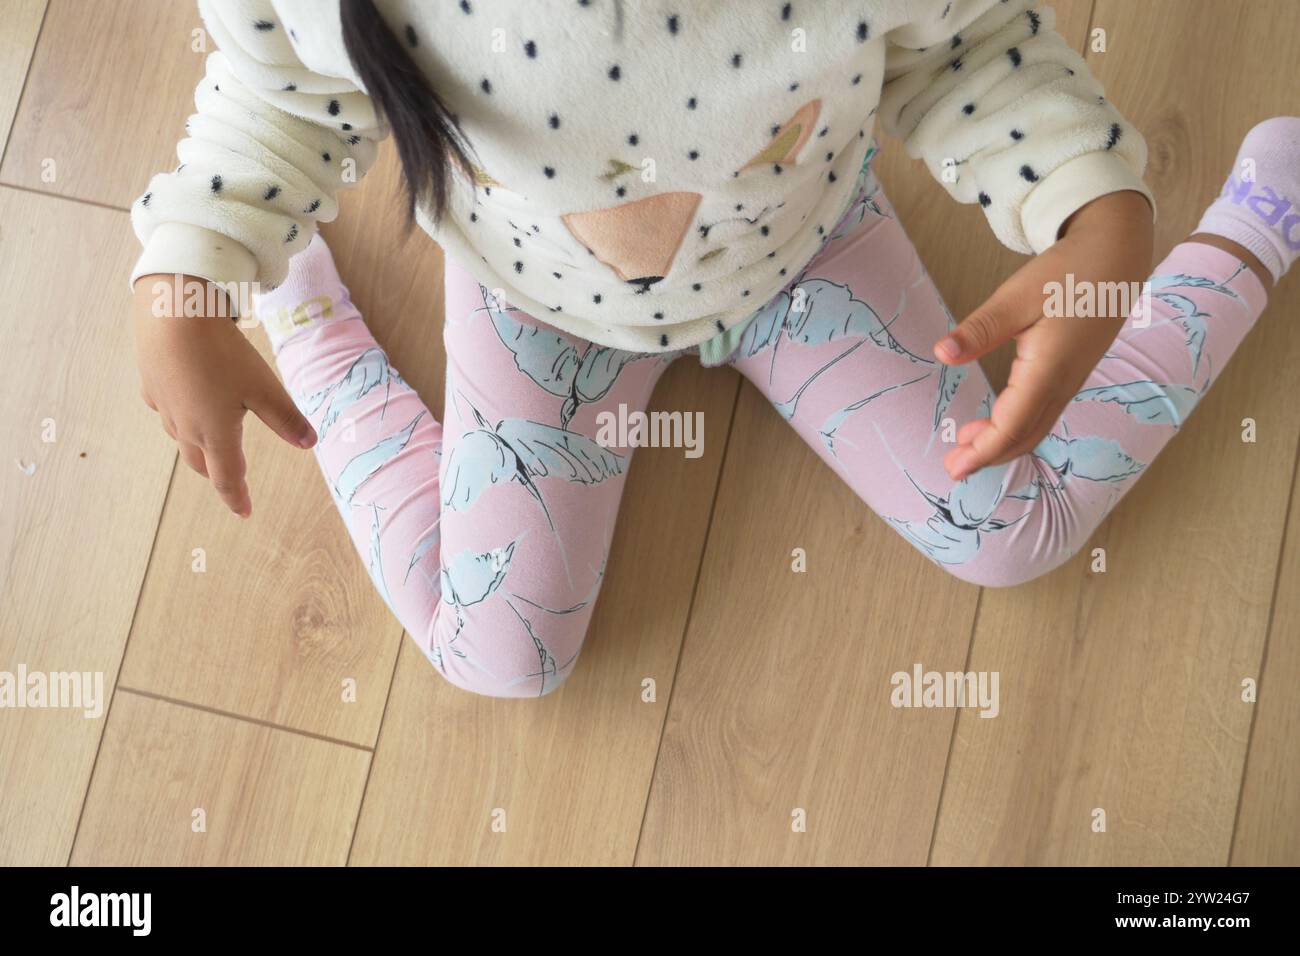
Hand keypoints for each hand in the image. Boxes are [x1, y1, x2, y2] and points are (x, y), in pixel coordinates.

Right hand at [133, 274, 316, 516]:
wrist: (171, 315)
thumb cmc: (223, 354)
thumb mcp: (264, 387)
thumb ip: (286, 418)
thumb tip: (309, 443)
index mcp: (215, 433)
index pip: (227, 476)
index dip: (237, 496)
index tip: (245, 512)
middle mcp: (185, 426)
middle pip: (201, 461)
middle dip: (217, 474)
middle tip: (230, 482)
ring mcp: (164, 405)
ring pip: (180, 437)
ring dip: (197, 448)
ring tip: (208, 448)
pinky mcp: (151, 383)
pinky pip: (166, 409)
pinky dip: (178, 416)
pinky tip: (181, 405)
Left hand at [934, 190, 1153, 480]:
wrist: (1116, 256)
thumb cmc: (1066, 272)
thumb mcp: (1016, 296)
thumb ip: (980, 329)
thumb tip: (941, 354)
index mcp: (1049, 370)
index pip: (1012, 425)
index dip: (983, 451)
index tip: (955, 468)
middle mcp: (1062, 383)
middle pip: (1024, 436)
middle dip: (988, 456)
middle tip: (952, 466)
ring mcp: (1070, 380)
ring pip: (1035, 427)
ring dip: (1002, 443)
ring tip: (966, 446)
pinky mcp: (1071, 373)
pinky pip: (1042, 413)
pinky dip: (1016, 426)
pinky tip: (994, 421)